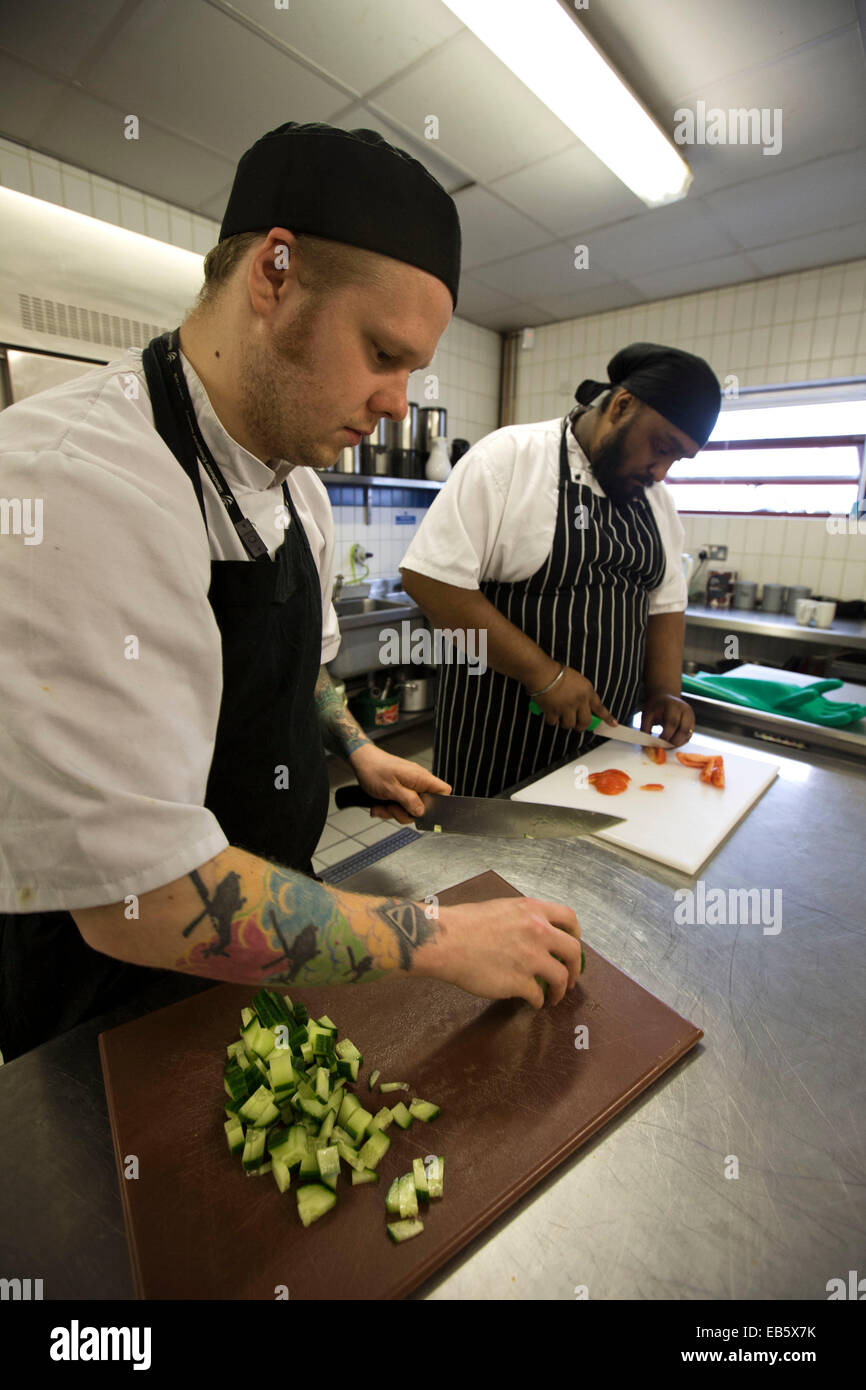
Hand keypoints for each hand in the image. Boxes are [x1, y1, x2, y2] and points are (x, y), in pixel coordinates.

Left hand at [347, 743, 450, 823]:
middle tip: (392, 808)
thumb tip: (422, 811)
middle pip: (424, 806)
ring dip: (394, 811)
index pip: (443, 791)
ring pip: (409, 808)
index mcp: (420, 778)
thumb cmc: (374, 770)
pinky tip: (379, 805)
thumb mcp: (391, 789)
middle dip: (406, 813)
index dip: (439, 804)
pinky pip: (400, 804)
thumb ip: (409, 801)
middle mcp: (418, 781)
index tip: (423, 812)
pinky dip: (389, 808)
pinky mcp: (401, 789)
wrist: (361, 760)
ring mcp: (409, 785)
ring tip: (382, 806)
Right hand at [415, 897, 582, 1007]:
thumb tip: (530, 933)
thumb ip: (522, 919)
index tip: (573, 944)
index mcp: (532, 910)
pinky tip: (533, 1002)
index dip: (575, 934)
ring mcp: (531, 958)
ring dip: (561, 990)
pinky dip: (539, 1001)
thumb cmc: (464, 923)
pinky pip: (539, 995)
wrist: (446, 941)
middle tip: (572, 977)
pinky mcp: (520, 982)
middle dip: (576, 967)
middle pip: (573, 951)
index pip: (569, 918)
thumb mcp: (500, 908)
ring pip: (561, 978)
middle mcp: (538, 932)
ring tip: (554, 996)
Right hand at [530, 662, 615, 731]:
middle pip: (585, 721)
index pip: (600, 707)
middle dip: (582, 726)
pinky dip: (551, 720)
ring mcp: (566, 707)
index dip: (607, 717)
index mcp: (587, 692)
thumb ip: (584, 694)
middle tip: (578, 725)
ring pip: (570, 724)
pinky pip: (554, 722)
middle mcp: (579, 701)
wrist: (544, 673)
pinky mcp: (554, 711)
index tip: (613, 724)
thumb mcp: (579, 680)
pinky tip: (550, 713)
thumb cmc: (558, 673)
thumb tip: (584, 707)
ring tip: (561, 716)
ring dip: (565, 723)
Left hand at [641, 693, 693, 745]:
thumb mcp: (647, 714)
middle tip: (664, 746)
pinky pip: (689, 735)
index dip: (666, 735)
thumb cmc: (655, 707)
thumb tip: (646, 745)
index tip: (659, 742)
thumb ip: (645, 728)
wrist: (664, 698)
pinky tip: (672, 743)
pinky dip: (681, 741)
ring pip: (688, 733)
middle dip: (673, 741)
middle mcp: (684, 709)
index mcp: (672, 705)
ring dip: (678, 742)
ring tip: (667, 745)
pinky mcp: (692, 721)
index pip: (672, 722)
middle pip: (683, 729)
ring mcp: (690, 715)